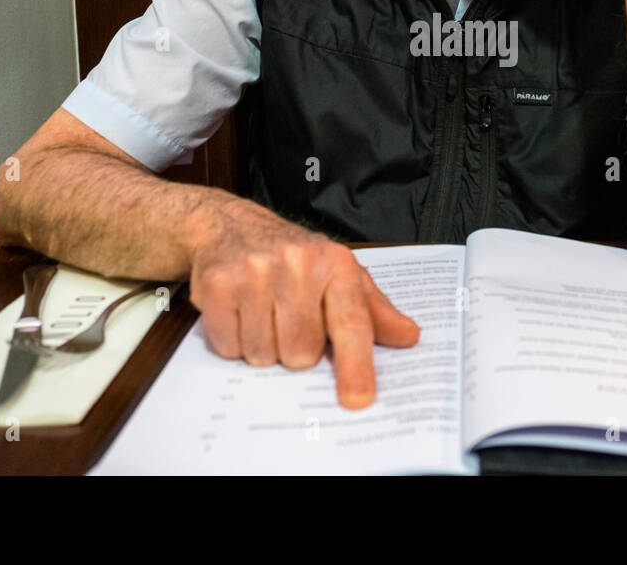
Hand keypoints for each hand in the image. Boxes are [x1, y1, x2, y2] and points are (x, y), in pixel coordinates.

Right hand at [185, 204, 419, 408]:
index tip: (358, 399)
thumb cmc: (293, 257)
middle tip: (289, 322)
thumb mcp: (339, 274)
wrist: (230, 226)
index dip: (356, 365)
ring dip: (264, 348)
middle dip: (296, 350)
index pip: (351, 323)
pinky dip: (234, 342)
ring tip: (262, 314)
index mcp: (335, 263)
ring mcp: (254, 272)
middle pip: (302, 352)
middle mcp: (297, 263)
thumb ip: (373, 309)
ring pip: (265, 354)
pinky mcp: (217, 285)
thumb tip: (408, 336)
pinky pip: (230, 347)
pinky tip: (239, 314)